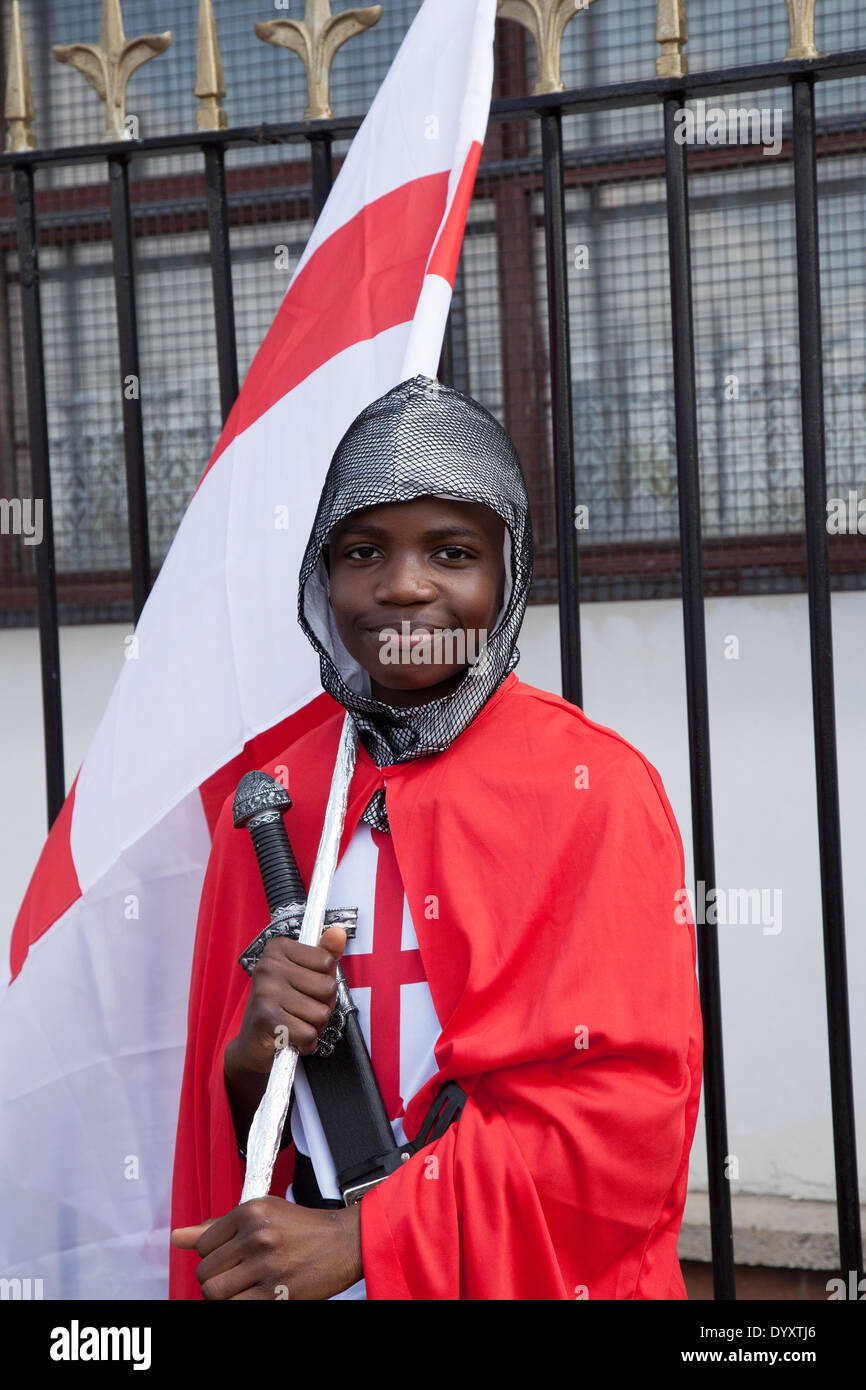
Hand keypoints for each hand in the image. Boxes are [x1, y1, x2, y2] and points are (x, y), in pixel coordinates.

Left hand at [170, 1196, 362, 1299]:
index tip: (232, 1257)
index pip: (203, 1244)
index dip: (214, 1255)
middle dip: (217, 1278)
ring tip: (244, 1288)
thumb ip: (217, 1226)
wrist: (344, 1243)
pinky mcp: (276, 1293)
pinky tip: (256, 1294)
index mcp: (250, 1211)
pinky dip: (240, 1304)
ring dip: (224, 1296)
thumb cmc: (301, 1228)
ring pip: (214, 1293)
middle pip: (205, 1272)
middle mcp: (256, 1236)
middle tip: (238, 1276)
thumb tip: (176, 1237)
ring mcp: (266, 1265)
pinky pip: (235, 1307)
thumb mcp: (261, 1214)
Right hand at [231, 925, 347, 1074]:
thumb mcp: (306, 975)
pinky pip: (309, 1034)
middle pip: (328, 987)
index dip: (324, 981)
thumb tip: (339, 933)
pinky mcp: (266, 1019)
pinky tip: (290, 1037)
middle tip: (300, 1011)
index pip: (327, 961)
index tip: (305, 988)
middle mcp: (268, 965)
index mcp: (278, 948)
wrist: (252, 1044)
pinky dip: (305, 1043)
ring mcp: (266, 991)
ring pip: (321, 1013)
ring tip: (294, 1023)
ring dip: (313, 1026)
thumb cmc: (283, 1007)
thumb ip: (325, 954)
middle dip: (322, 1005)